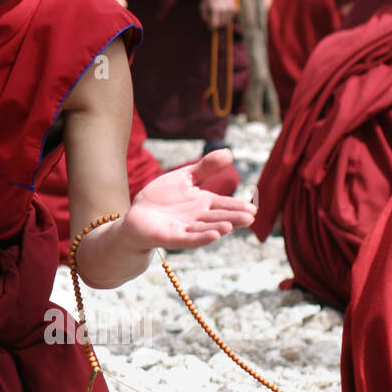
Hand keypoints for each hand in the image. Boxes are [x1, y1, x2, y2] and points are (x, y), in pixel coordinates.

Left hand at [120, 149, 254, 250]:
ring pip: (206, 228)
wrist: (138, 215)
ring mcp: (187, 228)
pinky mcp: (173, 237)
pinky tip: (214, 235)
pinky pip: (190, 238)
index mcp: (204, 203)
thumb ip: (205, 168)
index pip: (224, 204)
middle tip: (250, 217)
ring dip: (219, 227)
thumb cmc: (162, 197)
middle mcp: (199, 218)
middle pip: (219, 217)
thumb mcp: (184, 177)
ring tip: (231, 226)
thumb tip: (228, 153)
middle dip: (234, 217)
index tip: (253, 208)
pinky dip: (201, 237)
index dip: (238, 206)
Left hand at [199, 0, 237, 28]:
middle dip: (215, 24)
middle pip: (220, 23)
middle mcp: (224, 9)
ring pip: (226, 22)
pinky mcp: (234, 9)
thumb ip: (203, 15)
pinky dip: (225, 18)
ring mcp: (230, 9)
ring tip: (216, 15)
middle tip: (211, 22)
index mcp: (215, 8)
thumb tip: (209, 24)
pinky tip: (222, 13)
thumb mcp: (202, 5)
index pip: (215, 23)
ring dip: (221, 22)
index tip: (208, 27)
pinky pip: (230, 18)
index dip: (211, 27)